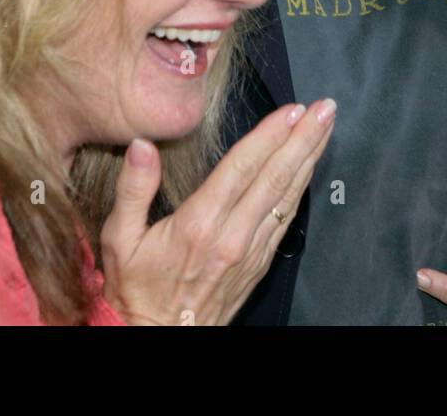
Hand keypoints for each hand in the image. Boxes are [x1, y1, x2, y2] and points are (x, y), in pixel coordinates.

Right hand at [101, 98, 334, 324]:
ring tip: (327, 125)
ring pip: (288, 195)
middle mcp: (232, 235)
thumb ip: (132, 189)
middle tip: (325, 108)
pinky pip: (286, 217)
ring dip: (310, 157)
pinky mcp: (259, 262)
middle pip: (276, 177)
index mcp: (199, 224)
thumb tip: (141, 145)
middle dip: (304, 138)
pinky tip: (311, 166)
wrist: (156, 338)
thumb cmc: (135, 289)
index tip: (292, 110)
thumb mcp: (119, 239)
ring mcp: (251, 250)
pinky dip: (302, 187)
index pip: (242, 167)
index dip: (270, 135)